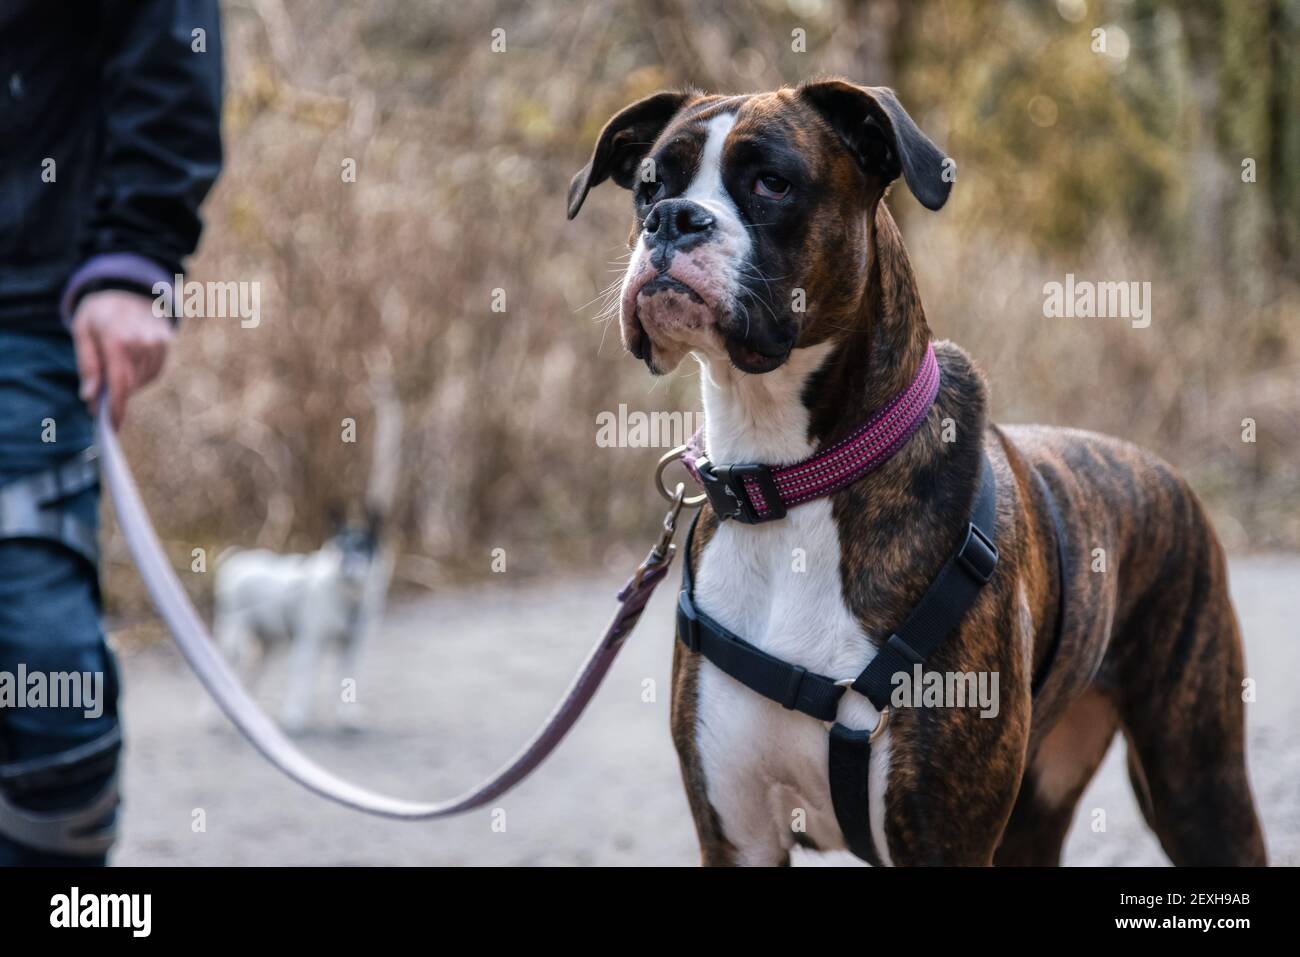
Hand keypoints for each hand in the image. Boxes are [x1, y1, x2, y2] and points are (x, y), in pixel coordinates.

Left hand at [71, 290, 174, 428]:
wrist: (129, 287)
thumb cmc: (100, 311)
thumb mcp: (83, 331)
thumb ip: (87, 364)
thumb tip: (89, 396)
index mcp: (117, 339)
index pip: (119, 383)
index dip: (115, 408)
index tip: (111, 426)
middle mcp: (141, 343)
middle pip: (130, 384)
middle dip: (115, 395)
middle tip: (100, 394)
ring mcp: (158, 344)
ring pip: (142, 380)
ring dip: (127, 384)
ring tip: (115, 366)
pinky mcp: (167, 346)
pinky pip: (153, 373)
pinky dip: (140, 376)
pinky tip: (131, 362)